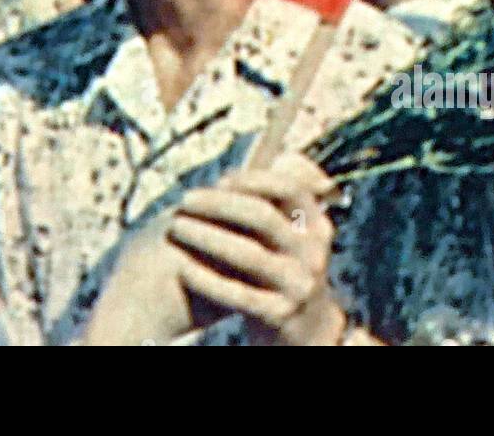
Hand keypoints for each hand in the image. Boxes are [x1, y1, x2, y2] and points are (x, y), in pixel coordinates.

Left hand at [169, 153, 344, 344]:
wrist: (307, 332)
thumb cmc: (284, 269)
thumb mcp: (292, 235)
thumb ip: (277, 204)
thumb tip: (250, 160)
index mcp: (318, 225)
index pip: (290, 187)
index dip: (252, 179)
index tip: (220, 179)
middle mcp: (315, 253)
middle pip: (262, 216)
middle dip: (218, 204)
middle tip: (185, 199)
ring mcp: (300, 286)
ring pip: (248, 255)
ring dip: (206, 237)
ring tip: (175, 228)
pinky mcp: (282, 315)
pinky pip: (238, 294)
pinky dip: (207, 279)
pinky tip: (182, 268)